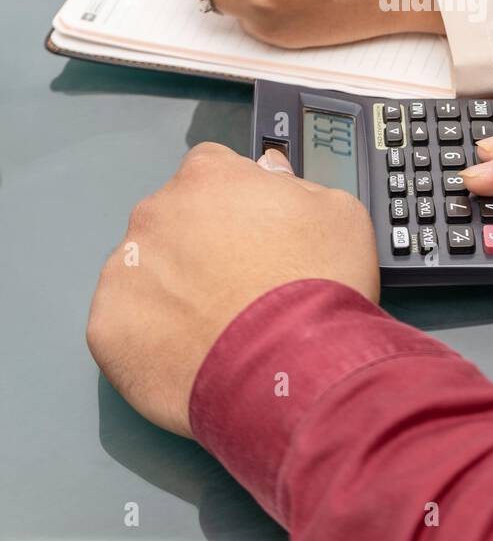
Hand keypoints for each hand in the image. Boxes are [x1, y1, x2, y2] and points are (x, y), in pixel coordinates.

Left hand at [86, 143, 378, 436]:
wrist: (294, 367)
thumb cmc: (318, 286)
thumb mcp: (338, 212)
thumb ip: (295, 185)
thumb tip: (270, 176)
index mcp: (209, 176)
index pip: (212, 172)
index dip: (235, 205)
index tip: (252, 236)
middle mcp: (156, 212)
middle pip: (173, 220)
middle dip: (198, 246)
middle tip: (237, 286)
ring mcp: (126, 269)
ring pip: (145, 271)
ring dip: (171, 291)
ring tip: (216, 327)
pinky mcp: (107, 325)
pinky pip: (125, 324)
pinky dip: (150, 337)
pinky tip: (188, 353)